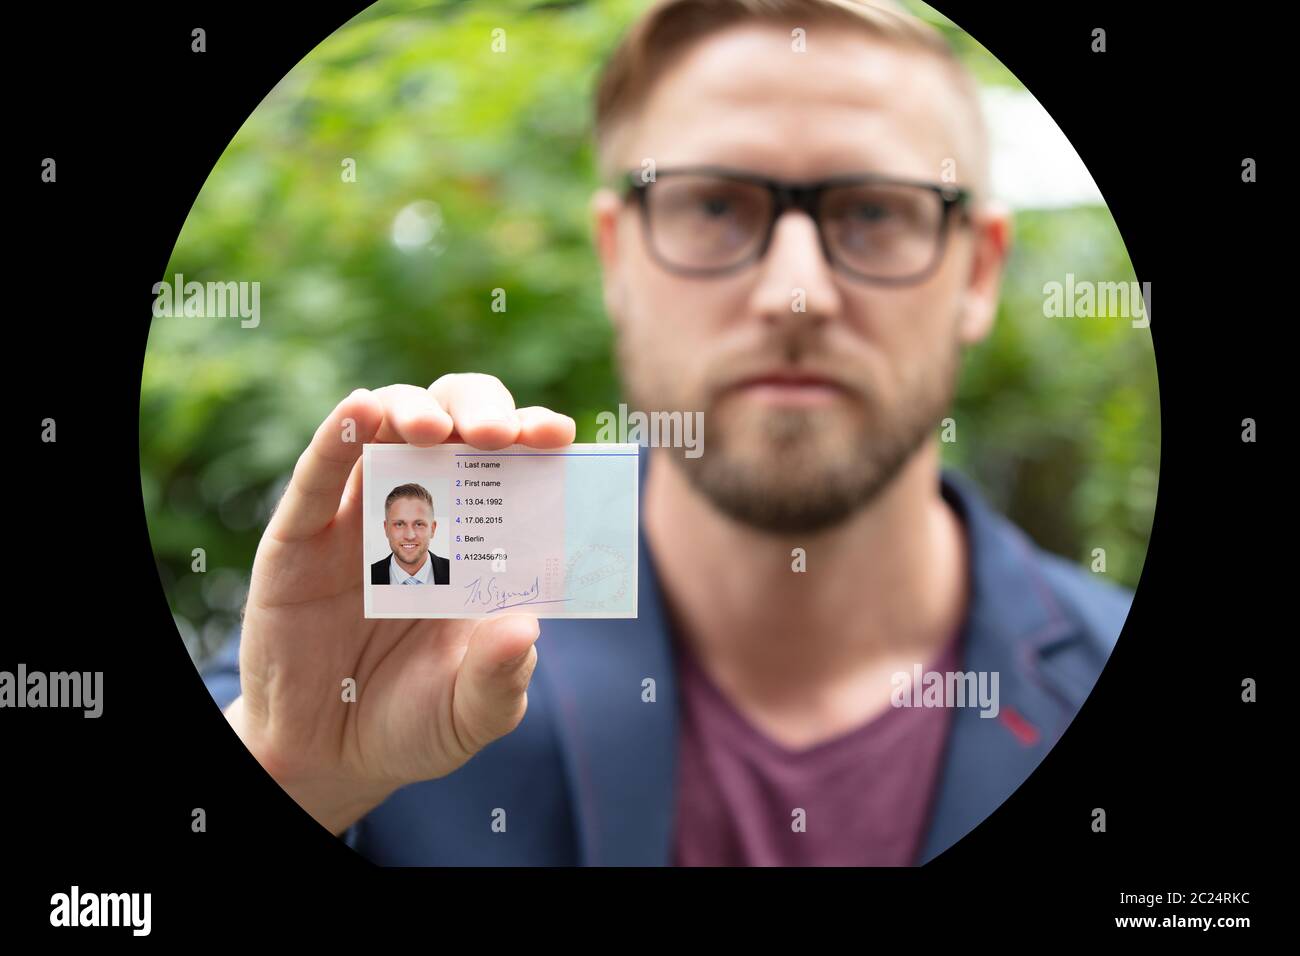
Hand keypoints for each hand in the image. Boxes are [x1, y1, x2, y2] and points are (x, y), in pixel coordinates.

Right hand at [225, 374, 574, 834]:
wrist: (326, 758)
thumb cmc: (414, 721)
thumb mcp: (472, 713)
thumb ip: (500, 677)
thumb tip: (525, 628)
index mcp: (482, 540)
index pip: (516, 465)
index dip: (536, 438)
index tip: (559, 437)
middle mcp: (426, 511)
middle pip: (456, 425)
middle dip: (480, 410)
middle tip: (498, 434)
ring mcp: (362, 517)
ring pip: (388, 430)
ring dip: (413, 411)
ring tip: (433, 430)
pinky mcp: (302, 535)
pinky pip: (319, 475)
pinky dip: (339, 435)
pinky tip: (360, 411)